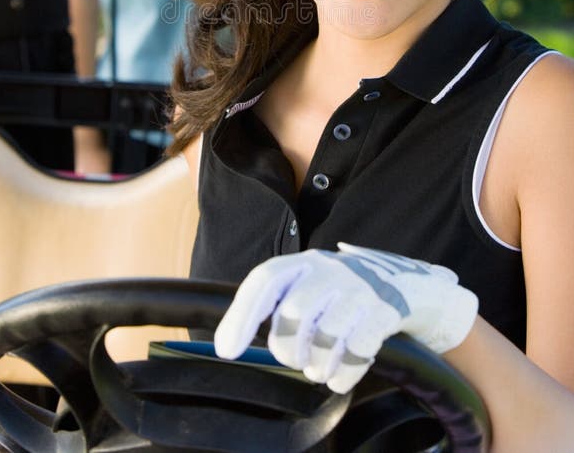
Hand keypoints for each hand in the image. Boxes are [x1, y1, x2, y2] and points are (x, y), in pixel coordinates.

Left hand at [214, 244, 477, 393]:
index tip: (226, 350)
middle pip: (293, 314)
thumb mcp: (314, 288)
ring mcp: (360, 288)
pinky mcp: (386, 311)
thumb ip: (280, 306)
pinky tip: (341, 376)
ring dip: (318, 365)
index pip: (265, 281)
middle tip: (297, 361)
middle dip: (289, 350)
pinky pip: (356, 352)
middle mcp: (330, 269)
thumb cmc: (349, 296)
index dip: (242, 314)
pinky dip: (344, 374)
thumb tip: (231, 343)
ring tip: (320, 369)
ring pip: (325, 336)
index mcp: (305, 264)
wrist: (414, 288)